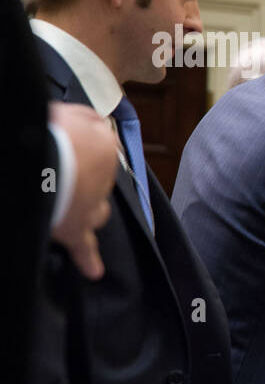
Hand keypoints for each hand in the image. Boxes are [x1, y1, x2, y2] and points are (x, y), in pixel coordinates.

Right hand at [48, 103, 116, 279]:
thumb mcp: (66, 112)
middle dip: (87, 182)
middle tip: (64, 179)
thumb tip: (87, 122)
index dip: (78, 149)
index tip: (63, 148)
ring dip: (87, 212)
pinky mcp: (75, 229)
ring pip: (96, 212)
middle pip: (99, 183)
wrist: (42, 160)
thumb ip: (79, 117)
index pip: (97, 146)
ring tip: (71, 212)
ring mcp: (91, 205)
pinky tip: (93, 271)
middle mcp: (103, 179)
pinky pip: (85, 248)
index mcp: (101, 146)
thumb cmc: (51, 132)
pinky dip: (88, 259)